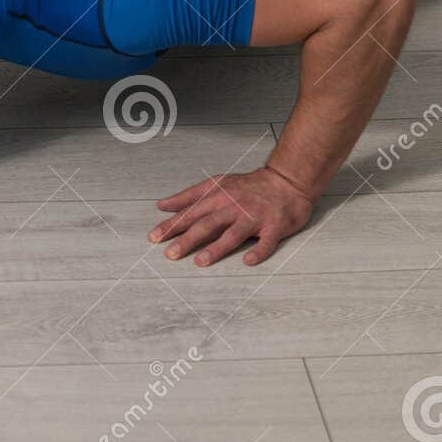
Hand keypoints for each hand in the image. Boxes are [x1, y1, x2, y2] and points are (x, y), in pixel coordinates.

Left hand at [148, 166, 317, 267]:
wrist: (287, 181)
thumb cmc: (251, 185)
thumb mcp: (217, 183)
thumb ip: (189, 195)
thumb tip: (162, 205)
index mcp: (219, 196)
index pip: (191, 212)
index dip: (172, 225)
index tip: (154, 237)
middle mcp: (234, 206)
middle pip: (208, 224)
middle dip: (188, 239)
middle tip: (171, 253)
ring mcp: (255, 217)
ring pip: (233, 234)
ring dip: (217, 248)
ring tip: (201, 261)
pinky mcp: (274, 227)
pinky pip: (266, 241)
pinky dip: (258, 251)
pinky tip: (248, 261)